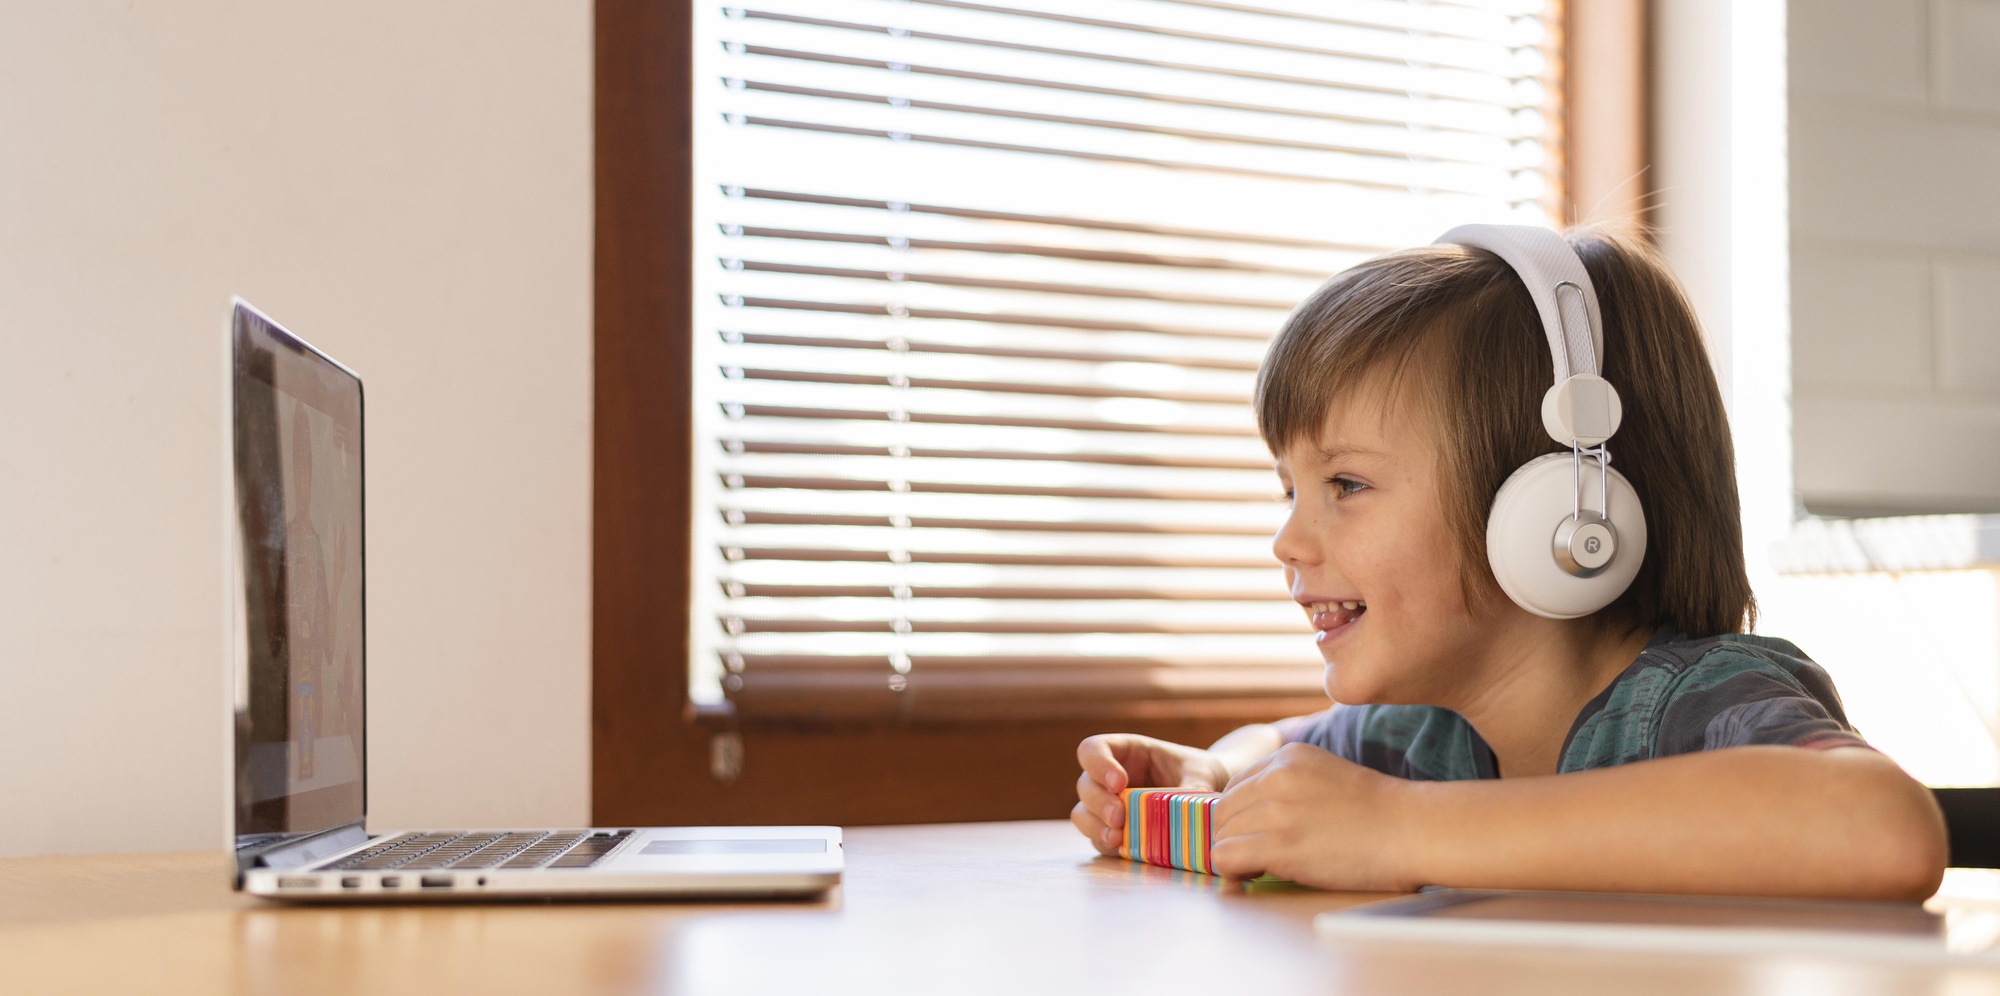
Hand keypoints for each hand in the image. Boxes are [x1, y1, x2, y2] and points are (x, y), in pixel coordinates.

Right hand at [1070, 734, 1230, 855]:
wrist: (1208, 794)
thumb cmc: (1199, 773)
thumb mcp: (1200, 774)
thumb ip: (1191, 788)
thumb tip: (1186, 811)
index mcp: (1126, 752)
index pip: (1093, 750)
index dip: (1098, 764)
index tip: (1119, 782)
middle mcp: (1109, 778)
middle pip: (1085, 785)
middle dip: (1099, 802)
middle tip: (1119, 816)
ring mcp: (1108, 805)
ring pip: (1083, 814)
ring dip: (1095, 826)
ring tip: (1116, 838)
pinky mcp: (1114, 831)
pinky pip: (1098, 839)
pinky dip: (1107, 845)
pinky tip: (1123, 848)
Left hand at [1211, 742, 1418, 889]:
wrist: (1412, 831)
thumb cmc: (1379, 814)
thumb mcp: (1327, 775)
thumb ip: (1290, 785)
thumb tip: (1254, 815)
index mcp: (1288, 756)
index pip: (1237, 787)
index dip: (1242, 817)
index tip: (1257, 835)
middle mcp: (1276, 776)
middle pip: (1223, 812)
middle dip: (1234, 837)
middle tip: (1257, 856)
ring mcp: (1276, 810)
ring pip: (1221, 835)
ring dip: (1236, 856)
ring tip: (1263, 866)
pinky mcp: (1280, 844)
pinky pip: (1226, 858)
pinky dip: (1232, 872)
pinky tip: (1255, 876)